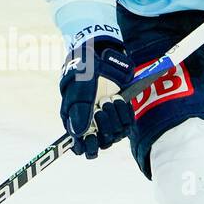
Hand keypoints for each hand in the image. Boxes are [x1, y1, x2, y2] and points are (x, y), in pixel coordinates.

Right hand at [59, 37, 134, 158]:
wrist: (103, 56)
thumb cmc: (84, 73)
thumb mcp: (79, 92)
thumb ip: (79, 113)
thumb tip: (78, 136)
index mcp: (76, 123)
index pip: (80, 148)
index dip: (87, 148)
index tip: (92, 139)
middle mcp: (92, 125)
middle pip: (102, 143)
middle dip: (104, 127)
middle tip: (100, 109)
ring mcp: (108, 119)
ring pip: (115, 135)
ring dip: (114, 118)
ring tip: (109, 99)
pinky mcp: (121, 113)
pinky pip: (127, 124)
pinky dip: (125, 113)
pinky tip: (119, 99)